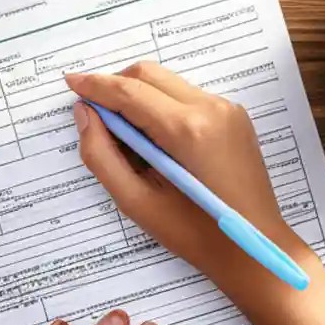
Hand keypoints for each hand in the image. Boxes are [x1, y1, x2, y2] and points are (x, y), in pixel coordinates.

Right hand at [67, 62, 308, 298]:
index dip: (95, 85)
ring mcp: (227, 109)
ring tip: (126, 136)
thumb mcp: (138, 202)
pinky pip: (187, 97)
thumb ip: (101, 155)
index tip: (70, 83)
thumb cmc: (196, 235)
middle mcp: (210, 108)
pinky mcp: (234, 116)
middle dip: (115, 86)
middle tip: (94, 114)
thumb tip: (84, 115)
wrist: (253, 249)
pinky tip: (157, 142)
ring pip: (167, 83)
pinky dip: (163, 107)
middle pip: (148, 75)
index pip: (129, 92)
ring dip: (139, 97)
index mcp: (186, 130)